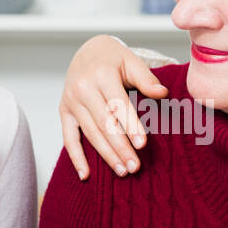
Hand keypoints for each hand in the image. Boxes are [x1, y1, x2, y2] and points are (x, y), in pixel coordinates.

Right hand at [60, 35, 168, 179]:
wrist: (87, 52)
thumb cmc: (114, 60)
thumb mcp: (132, 62)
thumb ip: (146, 79)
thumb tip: (163, 93)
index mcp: (101, 75)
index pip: (118, 105)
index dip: (130, 125)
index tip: (142, 145)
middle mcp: (82, 88)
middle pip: (103, 123)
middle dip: (120, 147)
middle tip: (134, 167)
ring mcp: (70, 101)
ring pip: (90, 133)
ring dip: (106, 155)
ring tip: (122, 171)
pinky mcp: (64, 112)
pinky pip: (68, 138)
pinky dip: (76, 158)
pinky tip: (86, 175)